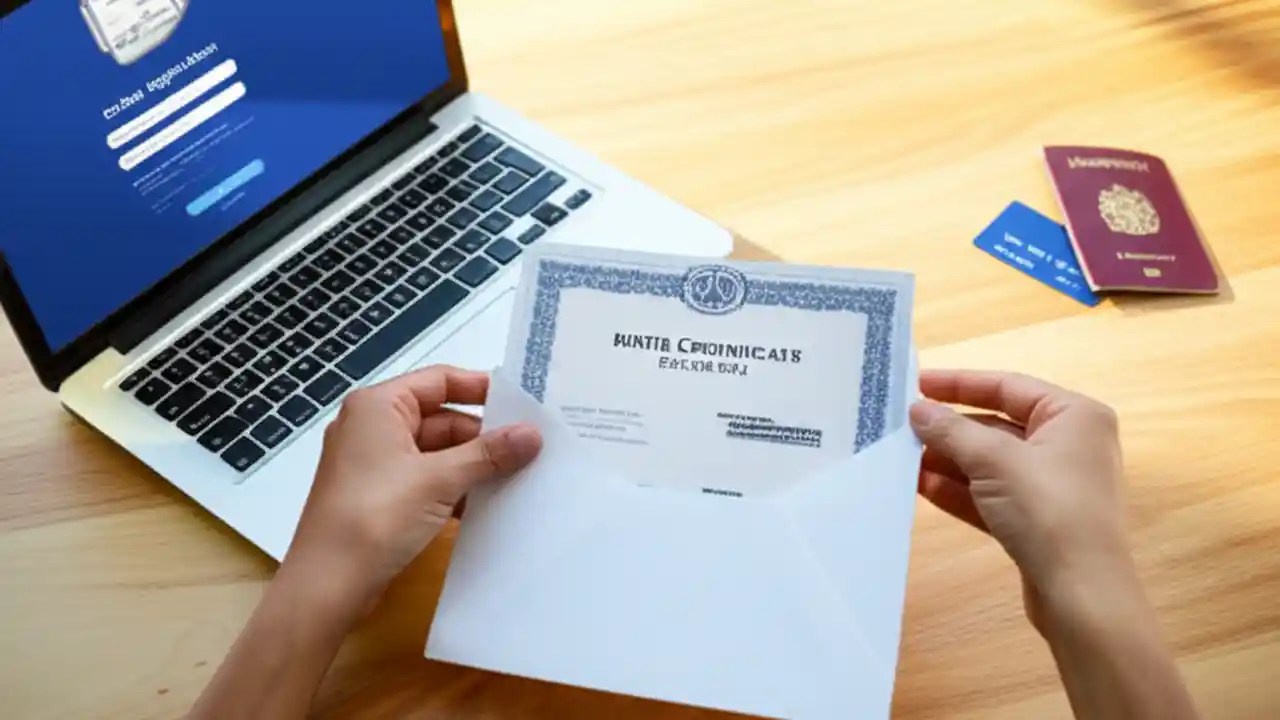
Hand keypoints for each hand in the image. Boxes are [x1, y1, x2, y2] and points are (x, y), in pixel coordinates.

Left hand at [281, 365, 541, 616]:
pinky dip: (453, 489)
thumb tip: (532, 433)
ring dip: (471, 466)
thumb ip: (488, 454)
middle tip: (530, 451)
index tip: (522, 404)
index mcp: (378, 406)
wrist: (327, 585)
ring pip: (435, 453)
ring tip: (517, 478)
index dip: (481, 389)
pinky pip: (424, 480)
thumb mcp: (439, 480)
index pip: (439, 380)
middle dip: (482, 437)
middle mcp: (371, 427)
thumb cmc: (376, 516)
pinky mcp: (378, 497)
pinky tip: (485, 507)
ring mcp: (373, 464)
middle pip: (441, 419)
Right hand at [909, 370, 1131, 628]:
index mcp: (1074, 416)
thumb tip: (917, 410)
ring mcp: (1054, 485)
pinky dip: (959, 490)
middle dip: (949, 429)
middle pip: (997, 425)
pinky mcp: (1038, 521)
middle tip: (902, 426)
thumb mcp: (994, 461)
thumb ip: (951, 431)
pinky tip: (921, 485)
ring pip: (991, 463)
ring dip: (949, 460)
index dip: (959, 384)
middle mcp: (1069, 444)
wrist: (1081, 594)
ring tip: (902, 457)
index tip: (915, 384)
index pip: (1008, 386)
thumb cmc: (1048, 510)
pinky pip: (992, 494)